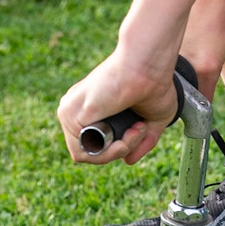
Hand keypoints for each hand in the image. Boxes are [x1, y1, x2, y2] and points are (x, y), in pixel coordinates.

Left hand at [57, 50, 178, 166]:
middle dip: (120, 150)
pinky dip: (110, 152)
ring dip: (117, 151)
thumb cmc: (154, 84)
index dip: (119, 146)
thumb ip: (140, 142)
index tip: (141, 129)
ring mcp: (70, 111)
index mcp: (89, 107)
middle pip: (90, 151)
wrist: (149, 64)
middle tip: (139, 131)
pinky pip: (84, 153)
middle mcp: (75, 108)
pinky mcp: (70, 115)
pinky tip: (126, 137)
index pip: (94, 143)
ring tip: (136, 131)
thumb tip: (127, 161)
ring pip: (87, 154)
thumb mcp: (151, 120)